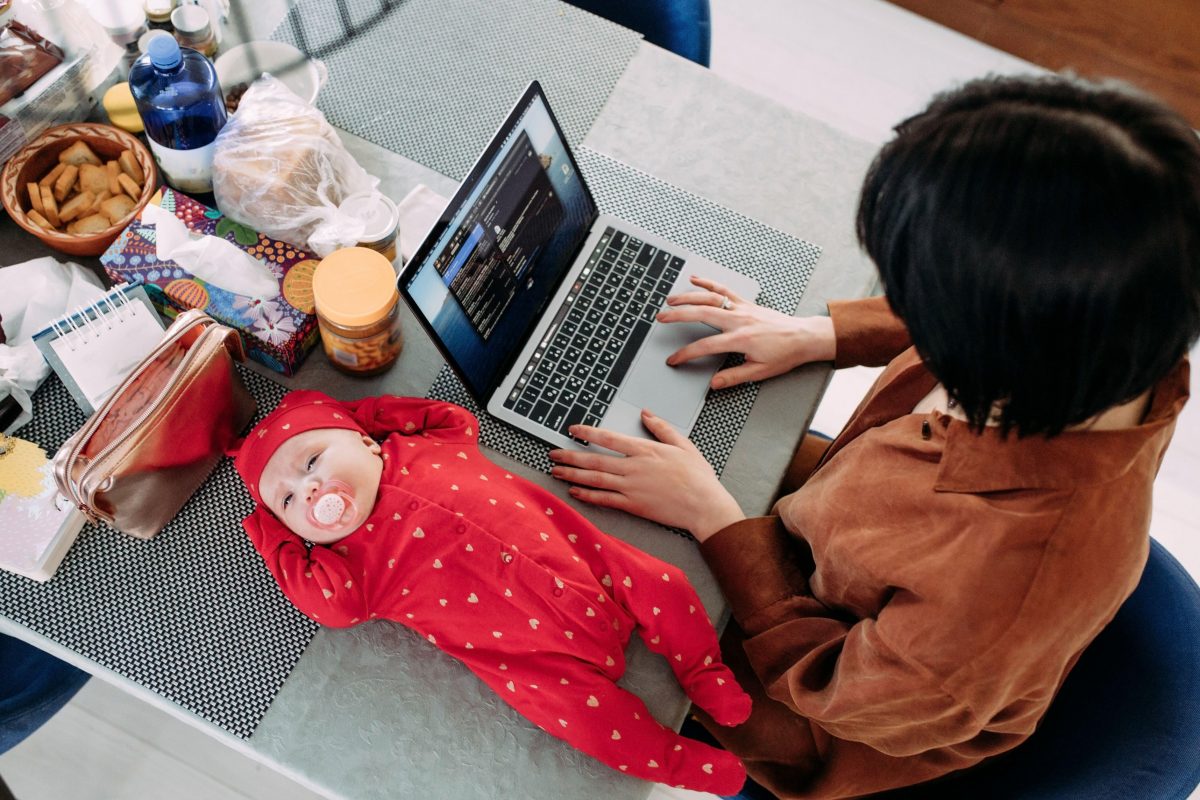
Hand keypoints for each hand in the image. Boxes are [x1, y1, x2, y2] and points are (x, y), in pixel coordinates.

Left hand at [548, 410, 743, 541]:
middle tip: (553, 453)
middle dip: (570, 456)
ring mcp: (631, 488)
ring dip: (572, 474)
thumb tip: (646, 413)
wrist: (704, 505)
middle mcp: (634, 468)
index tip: (573, 429)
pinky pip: (604, 499)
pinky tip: (574, 491)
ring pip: (595, 479)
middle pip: (595, 460)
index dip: (588, 433)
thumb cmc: (697, 477)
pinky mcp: (633, 506)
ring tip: (556, 471)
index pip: (609, 438)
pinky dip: (587, 495)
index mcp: (645, 450)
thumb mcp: (683, 445)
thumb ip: (661, 428)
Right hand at [659, 275, 835, 388]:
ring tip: (670, 300)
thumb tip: (714, 383)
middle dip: (678, 315)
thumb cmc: (785, 354)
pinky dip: (709, 283)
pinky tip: (695, 279)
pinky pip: (725, 290)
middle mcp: (739, 320)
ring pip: (710, 298)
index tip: (673, 359)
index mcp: (740, 339)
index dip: (686, 354)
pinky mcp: (746, 304)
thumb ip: (734, 377)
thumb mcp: (760, 372)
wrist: (804, 337)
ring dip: (688, 297)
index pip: (705, 346)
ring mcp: (742, 309)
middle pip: (702, 313)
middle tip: (661, 318)